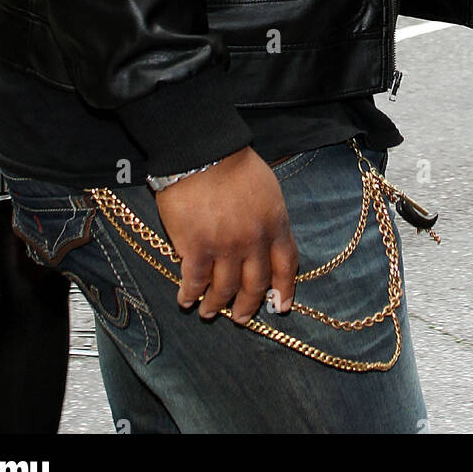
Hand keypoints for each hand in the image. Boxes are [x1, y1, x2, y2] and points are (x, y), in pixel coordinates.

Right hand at [155, 146, 298, 325]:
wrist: (202, 153)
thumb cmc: (234, 163)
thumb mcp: (268, 188)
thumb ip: (269, 218)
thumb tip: (266, 242)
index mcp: (275, 224)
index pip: (286, 265)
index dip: (284, 289)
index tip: (281, 306)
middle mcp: (254, 242)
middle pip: (255, 285)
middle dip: (248, 306)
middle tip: (241, 318)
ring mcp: (225, 248)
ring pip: (224, 290)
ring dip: (216, 305)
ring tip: (209, 312)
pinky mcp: (196, 249)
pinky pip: (195, 282)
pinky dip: (190, 295)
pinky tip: (185, 299)